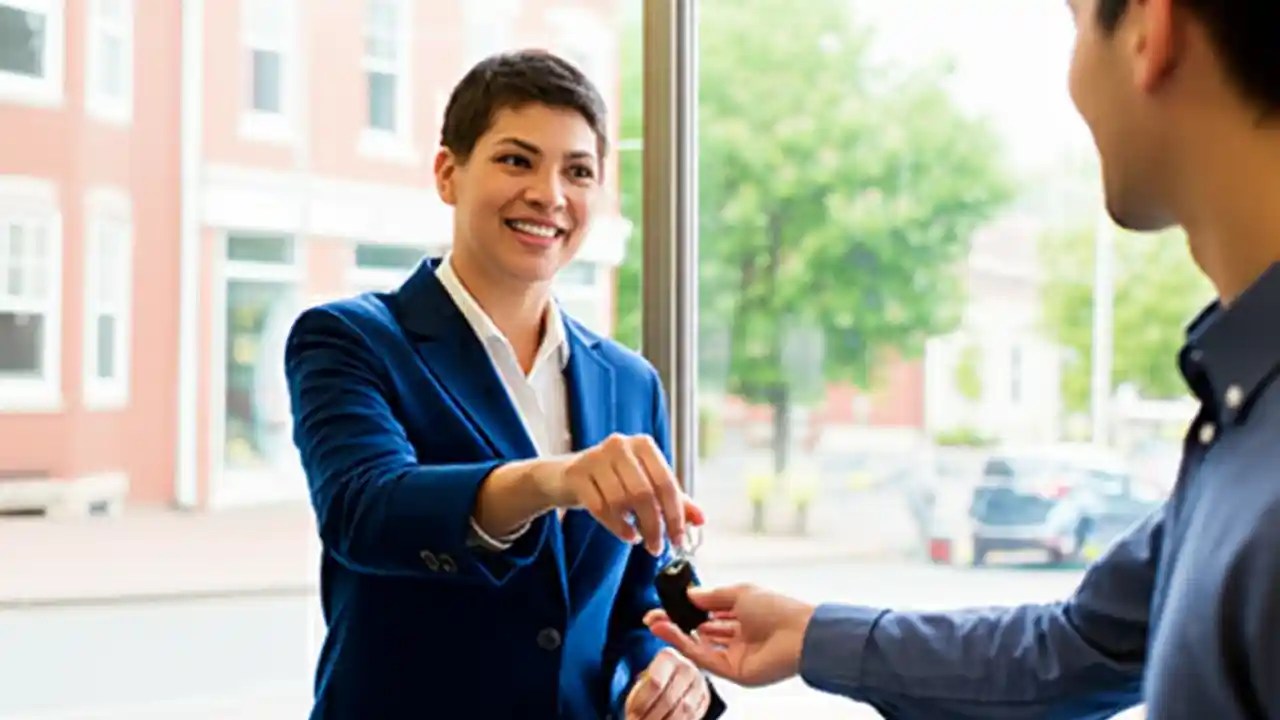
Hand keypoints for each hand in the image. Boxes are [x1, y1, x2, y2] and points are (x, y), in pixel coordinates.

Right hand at [536, 433, 704, 554]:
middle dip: (654, 526)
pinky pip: (599, 507)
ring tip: (639, 538)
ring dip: (634, 528)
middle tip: (657, 548)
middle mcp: (620, 445)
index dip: (676, 514)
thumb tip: (701, 520)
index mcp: (643, 445)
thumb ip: (673, 500)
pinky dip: (615, 526)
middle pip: (644, 494)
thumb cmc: (613, 481)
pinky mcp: (576, 473)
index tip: (679, 540)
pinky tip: (625, 533)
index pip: (666, 482)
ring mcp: (595, 457)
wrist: (566, 477)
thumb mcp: (645, 486)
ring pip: (621, 501)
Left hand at [624, 648, 709, 719]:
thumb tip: (634, 713)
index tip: (632, 714)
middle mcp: (687, 667)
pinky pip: (693, 716)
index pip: (655, 682)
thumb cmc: (654, 680)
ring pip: (682, 710)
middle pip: (669, 698)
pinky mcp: (705, 698)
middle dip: (652, 716)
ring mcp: (699, 683)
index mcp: (668, 657)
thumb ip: (640, 687)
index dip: (642, 703)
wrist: (672, 678)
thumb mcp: (643, 678)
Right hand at [644, 583, 815, 686]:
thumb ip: (711, 596)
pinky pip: (704, 658)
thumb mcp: (739, 593)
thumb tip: (689, 593)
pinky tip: (669, 631)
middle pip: (701, 631)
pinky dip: (684, 645)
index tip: (666, 603)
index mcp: (744, 615)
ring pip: (699, 645)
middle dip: (677, 623)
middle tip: (653, 616)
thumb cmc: (777, 609)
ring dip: (675, 634)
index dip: (688, 609)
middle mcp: (738, 636)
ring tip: (655, 622)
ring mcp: (735, 655)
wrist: (799, 635)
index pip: (709, 613)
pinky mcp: (733, 672)